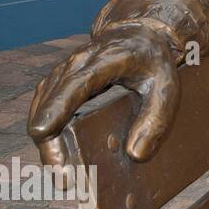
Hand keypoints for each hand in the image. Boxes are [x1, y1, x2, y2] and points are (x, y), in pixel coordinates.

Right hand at [28, 20, 181, 165]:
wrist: (140, 35)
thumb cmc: (154, 62)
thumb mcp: (167, 87)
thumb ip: (156, 119)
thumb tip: (136, 155)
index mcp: (106, 59)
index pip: (76, 83)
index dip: (57, 106)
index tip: (41, 131)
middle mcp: (77, 62)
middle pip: (52, 99)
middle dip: (50, 138)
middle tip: (60, 173)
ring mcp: (65, 70)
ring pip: (43, 103)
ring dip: (45, 138)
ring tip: (58, 171)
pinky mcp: (60, 80)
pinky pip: (46, 105)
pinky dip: (47, 129)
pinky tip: (56, 154)